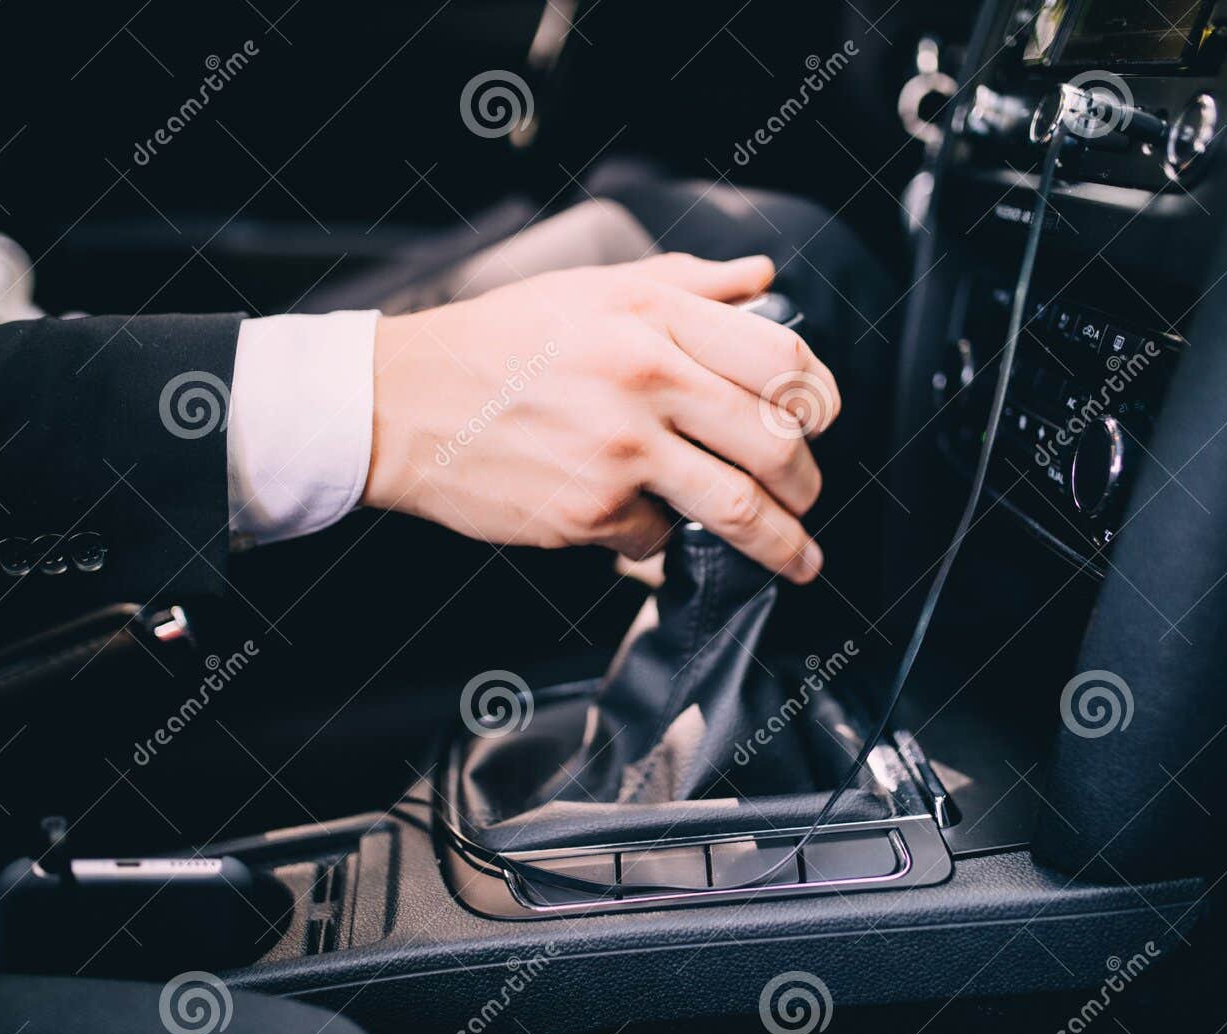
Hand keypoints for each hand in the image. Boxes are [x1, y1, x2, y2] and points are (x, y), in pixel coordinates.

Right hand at [363, 253, 840, 581]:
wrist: (403, 403)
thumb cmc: (495, 344)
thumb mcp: (593, 289)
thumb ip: (688, 284)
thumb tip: (762, 283)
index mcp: (654, 318)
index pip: (782, 363)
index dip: (821, 401)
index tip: (824, 422)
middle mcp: (645, 379)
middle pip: (776, 444)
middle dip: (807, 485)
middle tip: (807, 497)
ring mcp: (620, 452)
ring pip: (738, 508)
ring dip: (781, 543)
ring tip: (795, 556)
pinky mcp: (590, 512)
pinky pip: (660, 537)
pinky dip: (663, 536)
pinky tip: (645, 521)